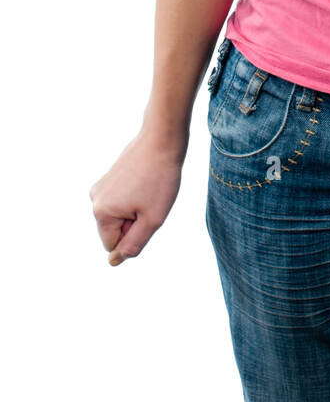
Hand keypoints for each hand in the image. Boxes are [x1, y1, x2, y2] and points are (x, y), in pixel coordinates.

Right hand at [89, 127, 184, 266]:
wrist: (162, 139)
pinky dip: (136, 197)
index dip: (134, 235)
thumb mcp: (152, 220)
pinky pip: (122, 200)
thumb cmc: (160, 180)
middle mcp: (95, 199)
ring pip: (119, 215)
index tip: (147, 213)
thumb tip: (114, 262)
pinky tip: (146, 181)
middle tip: (151, 200)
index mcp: (101, 212)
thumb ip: (133, 244)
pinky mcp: (110, 177)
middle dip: (134, 222)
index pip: (113, 245)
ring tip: (149, 188)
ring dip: (136, 209)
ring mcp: (101, 186)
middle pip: (115, 230)